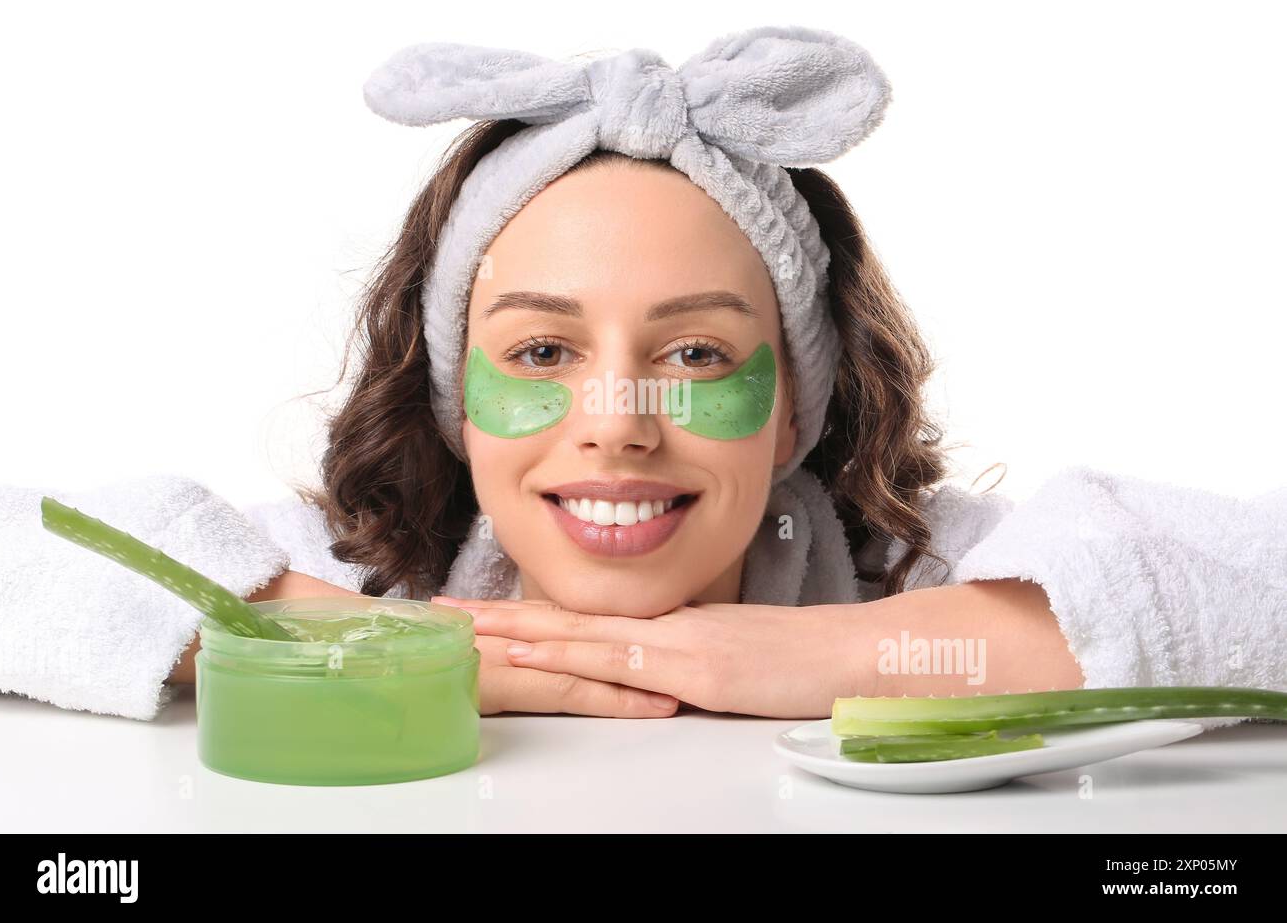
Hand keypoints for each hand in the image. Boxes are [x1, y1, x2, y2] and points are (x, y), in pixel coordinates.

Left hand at [431, 595, 867, 718]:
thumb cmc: (804, 661)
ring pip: (578, 634)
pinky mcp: (695, 668)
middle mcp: (663, 628)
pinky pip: (617, 661)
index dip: (529, 616)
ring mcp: (676, 645)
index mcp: (671, 628)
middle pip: (565, 620)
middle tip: (438, 610)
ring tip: (460, 627)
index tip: (481, 614)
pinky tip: (530, 654)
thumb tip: (665, 682)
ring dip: (514, 631)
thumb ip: (694, 667)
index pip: (585, 620)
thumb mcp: (737, 662)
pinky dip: (566, 655)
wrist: (854, 652)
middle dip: (498, 616)